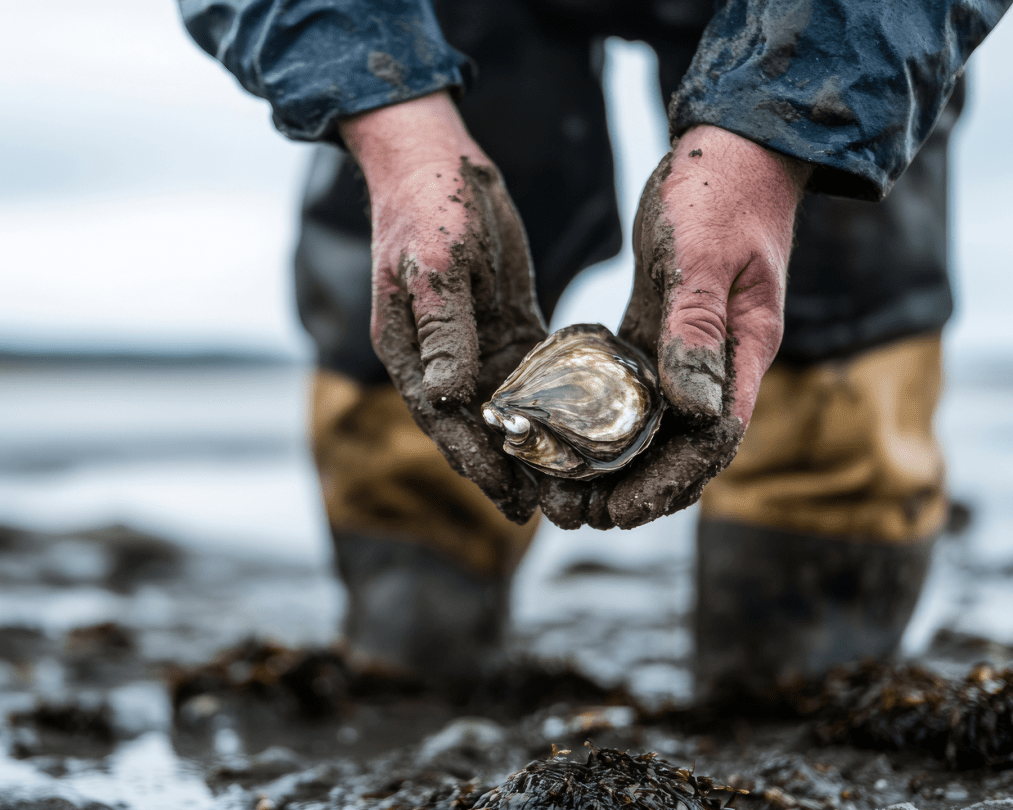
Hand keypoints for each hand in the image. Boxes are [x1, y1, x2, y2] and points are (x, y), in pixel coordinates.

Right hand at [339, 91, 546, 523]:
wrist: (437, 158)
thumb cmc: (428, 207)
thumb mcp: (436, 267)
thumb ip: (444, 332)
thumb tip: (449, 400)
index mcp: (410, 352)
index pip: (443, 422)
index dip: (477, 463)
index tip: (512, 500)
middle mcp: (438, 359)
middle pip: (476, 430)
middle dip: (511, 472)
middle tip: (553, 513)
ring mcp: (471, 345)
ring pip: (507, 412)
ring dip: (536, 449)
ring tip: (574, 490)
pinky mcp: (503, 326)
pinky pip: (531, 377)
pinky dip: (552, 408)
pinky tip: (582, 434)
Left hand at [539, 125, 811, 529]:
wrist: (735, 145)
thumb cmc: (722, 191)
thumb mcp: (703, 257)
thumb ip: (697, 330)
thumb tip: (692, 413)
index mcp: (742, 351)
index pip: (711, 441)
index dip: (668, 483)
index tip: (621, 510)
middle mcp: (719, 361)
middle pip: (678, 447)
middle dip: (632, 487)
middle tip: (574, 515)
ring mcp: (690, 347)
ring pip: (652, 424)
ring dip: (612, 462)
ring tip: (562, 492)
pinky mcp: (661, 328)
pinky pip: (631, 388)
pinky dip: (602, 418)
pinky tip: (563, 438)